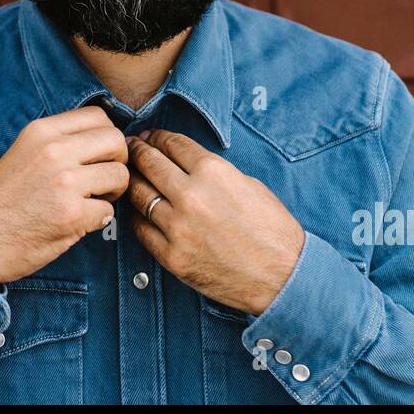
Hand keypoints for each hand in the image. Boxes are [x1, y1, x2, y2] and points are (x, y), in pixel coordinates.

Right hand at [0, 105, 129, 283]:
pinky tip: (79, 222)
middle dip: (117, 161)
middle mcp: (54, 151)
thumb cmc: (3, 200)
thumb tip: (103, 137)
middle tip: (102, 179)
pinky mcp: (72, 214)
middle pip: (116, 140)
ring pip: (120, 174)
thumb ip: (59, 141)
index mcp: (42, 131)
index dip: (106, 136)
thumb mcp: (24, 152)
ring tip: (91, 200)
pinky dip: (99, 219)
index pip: (98, 116)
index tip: (98, 155)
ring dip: (112, 191)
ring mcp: (64, 182)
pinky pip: (108, 210)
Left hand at [126, 129, 304, 316]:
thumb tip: (185, 162)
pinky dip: (138, 216)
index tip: (149, 136)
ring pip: (139, 194)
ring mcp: (178, 227)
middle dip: (138, 152)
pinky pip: (141, 229)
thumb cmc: (272, 230)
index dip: (156, 136)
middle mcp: (191, 196)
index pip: (172, 143)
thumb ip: (214, 171)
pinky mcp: (171, 256)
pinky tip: (139, 210)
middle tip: (131, 148)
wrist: (282, 276)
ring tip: (130, 176)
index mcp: (213, 171)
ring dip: (133, 181)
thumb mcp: (248, 184)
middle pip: (149, 163)